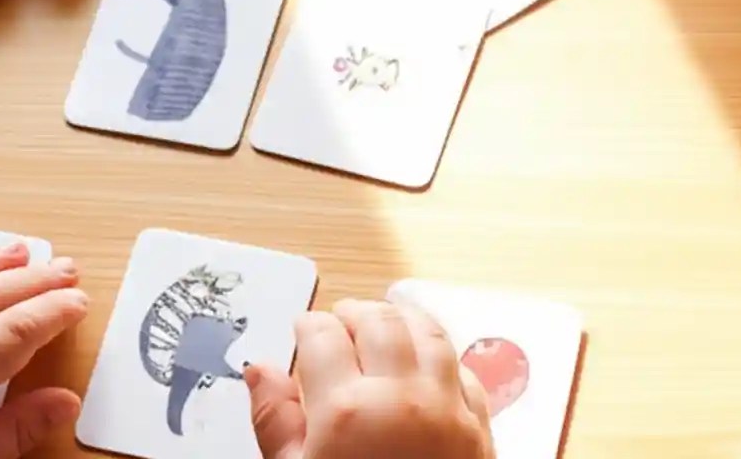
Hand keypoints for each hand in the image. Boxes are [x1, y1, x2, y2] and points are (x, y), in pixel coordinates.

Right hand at [247, 300, 494, 458]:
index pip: (321, 334)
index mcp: (346, 410)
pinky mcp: (480, 429)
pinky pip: (464, 370)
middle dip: (353, 312)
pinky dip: (442, 356)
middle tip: (339, 321)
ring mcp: (447, 411)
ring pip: (428, 331)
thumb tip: (260, 372)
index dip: (308, 325)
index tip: (303, 330)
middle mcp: (401, 399)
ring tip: (383, 324)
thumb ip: (275, 421)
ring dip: (402, 318)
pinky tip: (425, 363)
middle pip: (378, 320)